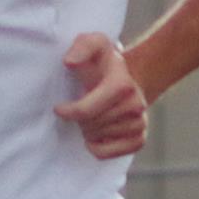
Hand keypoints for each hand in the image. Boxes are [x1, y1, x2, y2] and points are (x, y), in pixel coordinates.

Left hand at [55, 34, 148, 158]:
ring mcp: (139, 124)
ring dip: (88, 130)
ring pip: (98, 138)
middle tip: (81, 108)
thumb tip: (69, 62)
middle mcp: (135, 106)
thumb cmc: (105, 63)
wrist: (132, 79)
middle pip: (91, 125)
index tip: (59, 108)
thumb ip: (82, 46)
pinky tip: (97, 134)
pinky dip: (98, 148)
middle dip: (80, 119)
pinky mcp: (139, 139)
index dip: (68, 112)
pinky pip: (108, 153)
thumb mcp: (94, 44)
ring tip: (91, 117)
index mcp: (122, 85)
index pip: (86, 110)